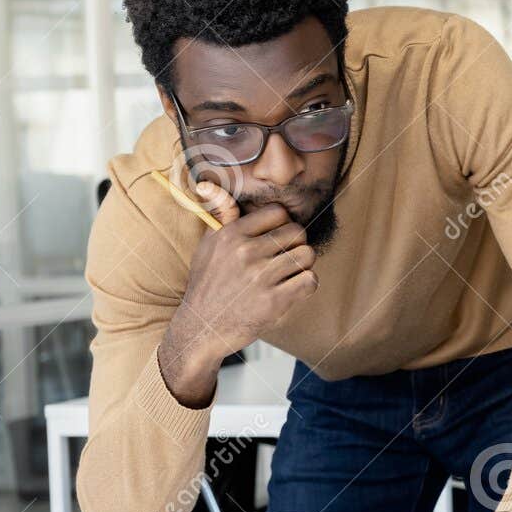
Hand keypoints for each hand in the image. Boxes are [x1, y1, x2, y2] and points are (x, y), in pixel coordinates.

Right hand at [159, 191, 316, 406]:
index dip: (282, 224)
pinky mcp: (274, 301)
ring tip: (288, 273)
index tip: (275, 238)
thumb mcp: (207, 245)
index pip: (278, 212)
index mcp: (230, 235)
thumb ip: (220, 215)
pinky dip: (306, 285)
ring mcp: (260, 277)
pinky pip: (310, 280)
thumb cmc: (208, 284)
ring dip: (303, 264)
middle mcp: (245, 253)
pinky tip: (292, 288)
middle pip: (297, 232)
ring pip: (307, 255)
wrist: (202, 328)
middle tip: (284, 258)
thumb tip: (208, 184)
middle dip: (295, 244)